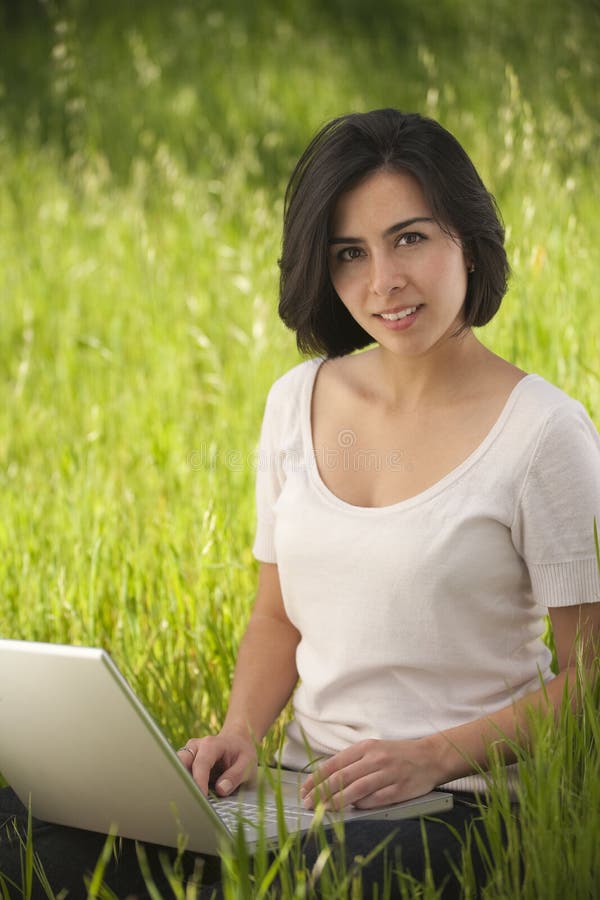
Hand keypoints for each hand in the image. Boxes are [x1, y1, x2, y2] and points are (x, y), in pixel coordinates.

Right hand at [177, 729, 257, 796]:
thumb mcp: (247, 763)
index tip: (201, 798)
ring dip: (179, 784)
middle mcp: (195, 747)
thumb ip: (235, 776)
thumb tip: (221, 790)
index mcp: (211, 744)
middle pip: (180, 763)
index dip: (199, 781)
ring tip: (185, 803)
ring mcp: (188, 754)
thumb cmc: (242, 752)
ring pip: (176, 769)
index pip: (201, 764)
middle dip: (181, 781)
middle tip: (187, 801)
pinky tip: (186, 799)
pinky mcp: (186, 763)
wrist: (237, 740)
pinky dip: (181, 786)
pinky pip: (179, 774)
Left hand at [300, 738, 439, 810]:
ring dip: (336, 801)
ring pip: (356, 790)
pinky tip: (352, 810)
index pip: (334, 763)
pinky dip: (361, 806)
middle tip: (307, 803)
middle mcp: (375, 759)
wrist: (430, 757)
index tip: (304, 789)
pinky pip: (375, 800)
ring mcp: (387, 774)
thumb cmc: (397, 754)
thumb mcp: (374, 749)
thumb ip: (354, 762)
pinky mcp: (398, 789)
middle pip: (342, 777)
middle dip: (321, 792)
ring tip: (323, 810)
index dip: (317, 778)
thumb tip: (329, 780)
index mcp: (365, 747)